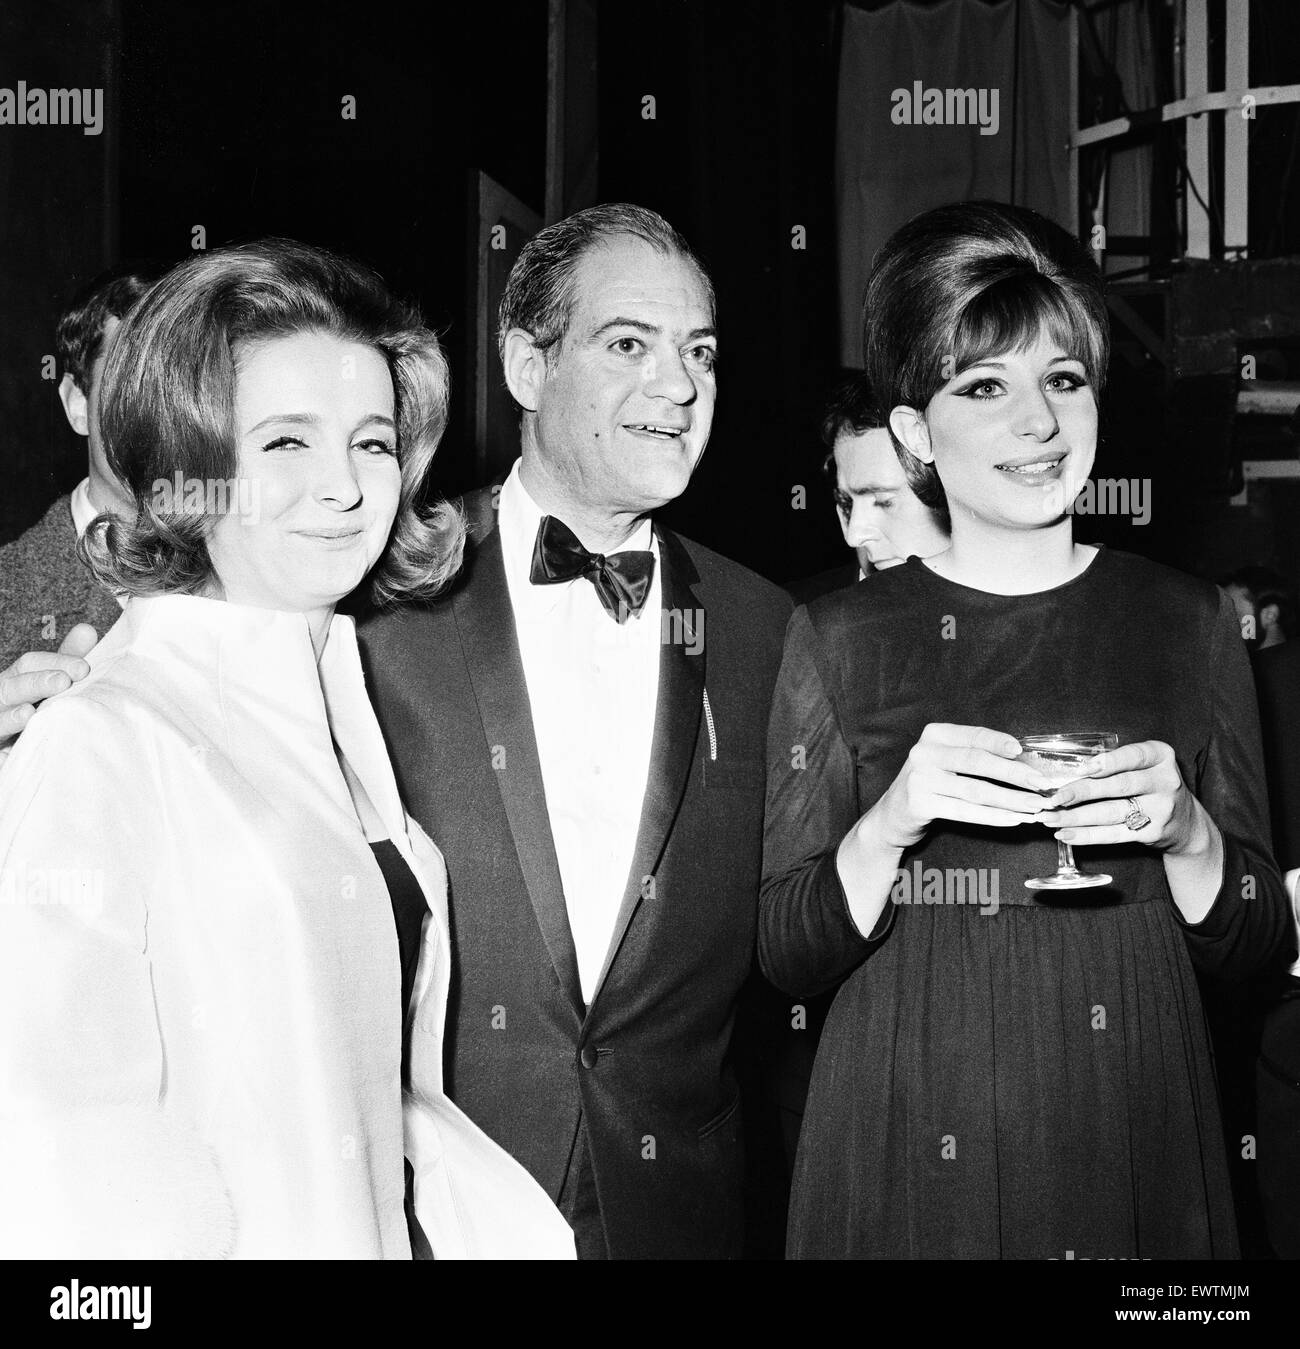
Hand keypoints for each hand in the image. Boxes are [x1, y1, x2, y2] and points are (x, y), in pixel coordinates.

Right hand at [0, 625, 99, 763]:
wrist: (17, 758)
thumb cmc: (39, 715)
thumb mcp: (52, 687)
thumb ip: (66, 661)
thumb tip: (87, 629)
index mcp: (14, 682)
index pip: (28, 664)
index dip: (54, 662)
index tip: (84, 668)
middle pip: (11, 688)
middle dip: (35, 684)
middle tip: (63, 682)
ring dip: (10, 717)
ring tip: (29, 713)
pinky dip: (1, 748)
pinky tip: (9, 750)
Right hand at [869, 722, 1055, 849]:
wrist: (892, 814)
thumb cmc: (929, 784)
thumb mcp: (945, 760)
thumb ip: (974, 755)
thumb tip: (1023, 760)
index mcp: (934, 735)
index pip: (974, 736)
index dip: (1000, 743)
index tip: (1023, 751)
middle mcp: (924, 753)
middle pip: (977, 762)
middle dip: (1014, 774)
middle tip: (1042, 784)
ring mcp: (920, 779)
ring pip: (975, 790)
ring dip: (1010, 800)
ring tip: (1034, 807)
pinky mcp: (920, 804)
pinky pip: (964, 811)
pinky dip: (992, 817)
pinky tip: (1012, 820)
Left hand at [1037, 740, 1207, 854]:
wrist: (1185, 822)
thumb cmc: (1151, 784)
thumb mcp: (1144, 764)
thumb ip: (1115, 762)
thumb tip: (1066, 771)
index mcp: (1161, 756)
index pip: (1133, 756)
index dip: (1107, 762)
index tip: (1081, 768)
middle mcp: (1164, 782)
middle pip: (1118, 786)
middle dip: (1081, 792)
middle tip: (1054, 798)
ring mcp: (1160, 810)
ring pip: (1111, 812)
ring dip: (1076, 817)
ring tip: (1050, 818)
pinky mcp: (1151, 833)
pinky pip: (1114, 835)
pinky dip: (1087, 835)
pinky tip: (1066, 834)